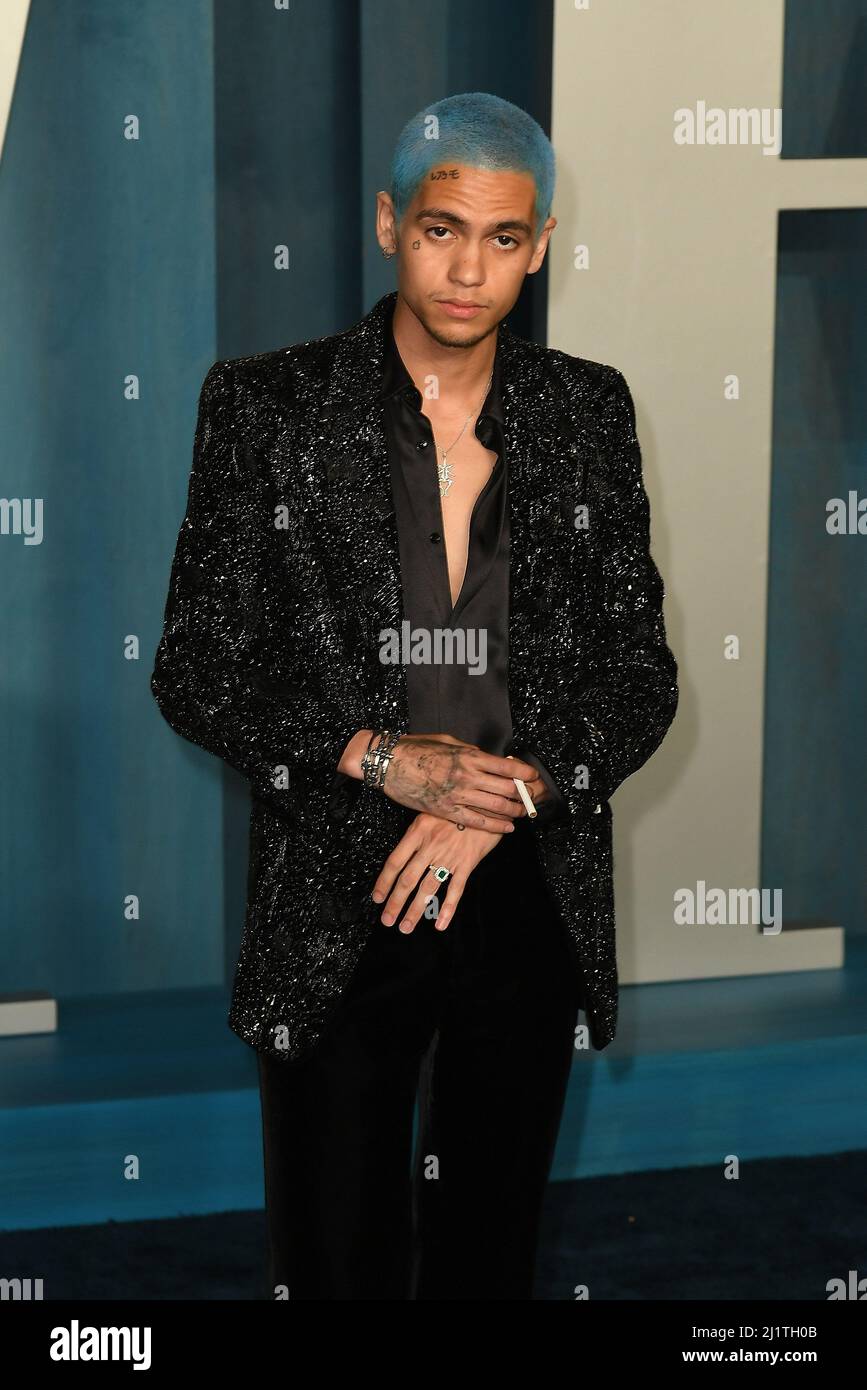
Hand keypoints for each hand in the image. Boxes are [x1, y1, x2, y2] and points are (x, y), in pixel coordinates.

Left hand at [371, 812, 503, 932]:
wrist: (488, 803)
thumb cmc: (457, 807)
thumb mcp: (431, 810)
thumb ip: (417, 832)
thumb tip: (403, 854)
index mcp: (418, 831)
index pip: (395, 862)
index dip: (384, 882)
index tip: (377, 898)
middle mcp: (431, 845)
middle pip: (408, 879)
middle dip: (395, 903)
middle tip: (387, 920)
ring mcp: (449, 855)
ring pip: (428, 888)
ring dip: (415, 910)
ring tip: (406, 927)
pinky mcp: (467, 863)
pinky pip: (456, 890)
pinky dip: (447, 909)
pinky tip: (440, 924)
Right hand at [381, 733, 539, 831]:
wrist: (389, 763)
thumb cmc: (416, 748)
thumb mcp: (448, 742)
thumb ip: (469, 751)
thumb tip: (486, 758)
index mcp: (470, 756)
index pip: (508, 767)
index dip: (525, 774)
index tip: (533, 777)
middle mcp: (468, 776)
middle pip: (507, 789)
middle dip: (523, 796)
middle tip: (530, 798)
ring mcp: (458, 795)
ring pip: (496, 807)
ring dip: (514, 812)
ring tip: (522, 814)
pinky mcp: (446, 810)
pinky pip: (477, 822)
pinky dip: (496, 826)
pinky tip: (507, 828)